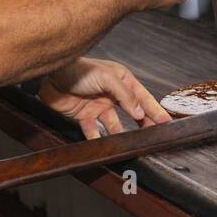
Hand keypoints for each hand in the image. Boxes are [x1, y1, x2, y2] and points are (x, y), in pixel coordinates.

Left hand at [38, 56, 171, 139]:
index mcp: (121, 80)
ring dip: (121, 134)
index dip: (154, 109)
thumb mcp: (107, 78)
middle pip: (131, 112)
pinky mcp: (84, 115)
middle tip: (154, 136)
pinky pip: (93, 131)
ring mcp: (98, 105)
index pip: (142, 97)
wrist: (50, 75)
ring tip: (130, 145)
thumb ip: (125, 95)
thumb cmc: (79, 70)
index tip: (166, 121)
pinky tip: (104, 147)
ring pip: (114, 124)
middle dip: (143, 124)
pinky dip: (98, 139)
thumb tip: (140, 112)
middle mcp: (111, 93)